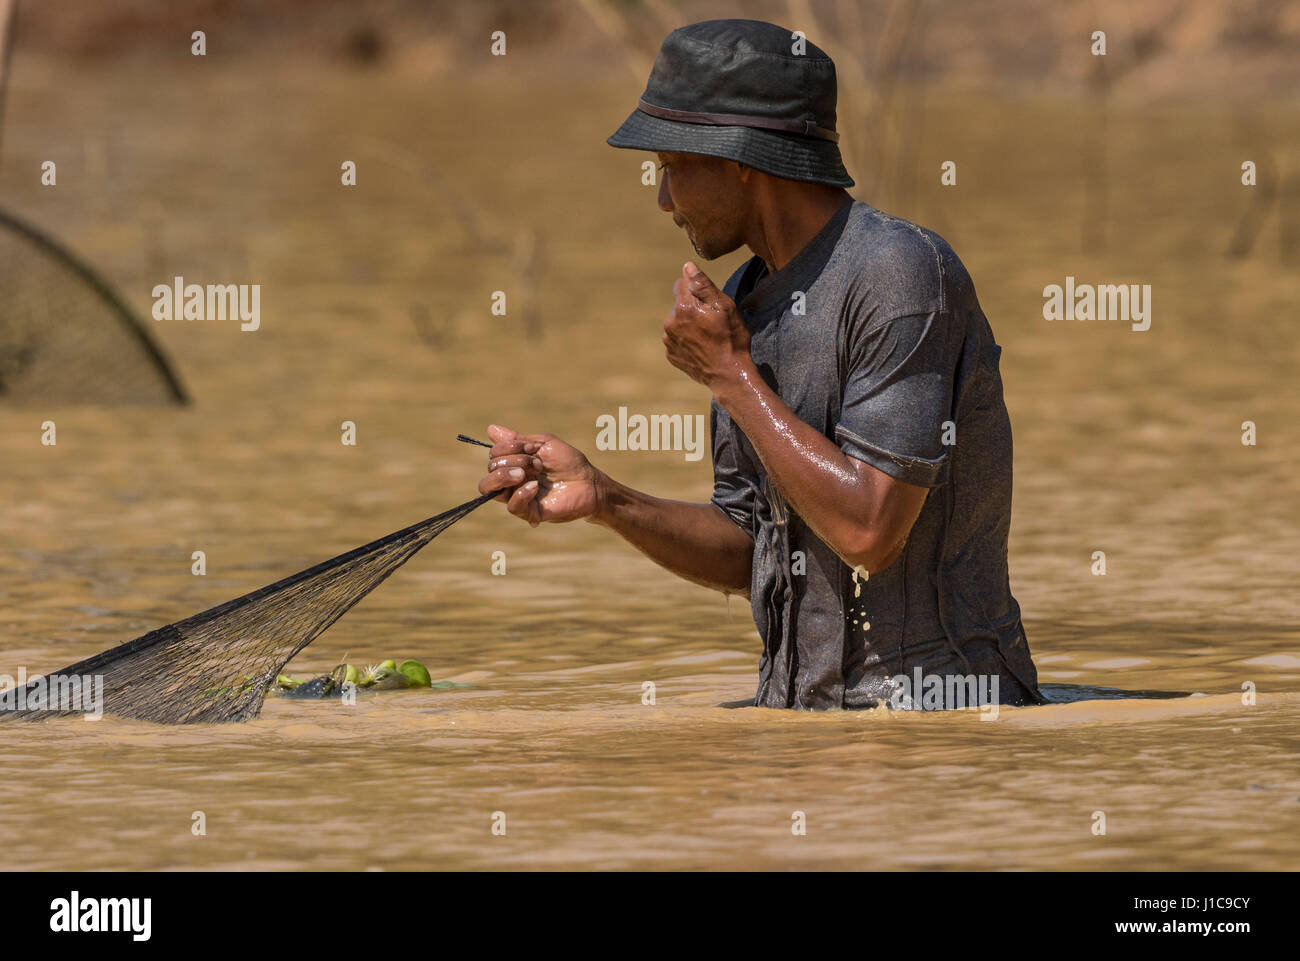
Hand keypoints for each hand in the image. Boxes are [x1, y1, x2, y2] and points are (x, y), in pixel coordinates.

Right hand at [477, 424, 602, 525]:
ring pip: (490, 489)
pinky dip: (520, 493)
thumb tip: (490, 429)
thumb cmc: (568, 462)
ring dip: (505, 476)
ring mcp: (519, 496)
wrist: (588, 481)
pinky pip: (512, 506)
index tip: (530, 447)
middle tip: (534, 462)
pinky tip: (535, 486)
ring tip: (525, 473)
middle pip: (490, 471)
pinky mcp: (529, 512)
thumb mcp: (543, 444)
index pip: (493, 456)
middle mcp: (512, 480)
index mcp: (515, 463)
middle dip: (509, 460)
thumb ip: (517, 440)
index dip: (506, 448)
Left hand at [663, 261, 751, 389]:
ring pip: (677, 323)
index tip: (710, 303)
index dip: (697, 290)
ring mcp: (669, 341)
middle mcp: (670, 323)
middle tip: (712, 322)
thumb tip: (687, 266)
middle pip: (679, 304)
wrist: (728, 374)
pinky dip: (687, 341)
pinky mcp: (671, 355)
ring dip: (688, 325)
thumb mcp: (724, 306)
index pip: (682, 284)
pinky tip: (702, 347)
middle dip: (692, 308)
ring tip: (707, 336)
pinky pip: (677, 340)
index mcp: (683, 307)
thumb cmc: (731, 338)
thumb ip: (703, 285)